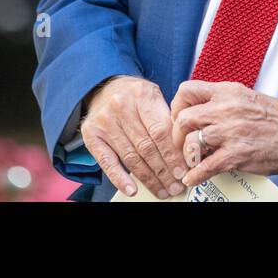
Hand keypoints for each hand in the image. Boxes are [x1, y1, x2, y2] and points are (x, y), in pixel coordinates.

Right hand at [80, 75, 187, 199]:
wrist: (105, 87)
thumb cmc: (136, 96)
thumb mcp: (154, 96)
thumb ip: (168, 118)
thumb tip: (186, 150)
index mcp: (142, 94)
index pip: (160, 131)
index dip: (172, 155)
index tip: (183, 172)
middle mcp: (121, 107)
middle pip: (146, 147)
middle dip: (163, 171)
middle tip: (175, 186)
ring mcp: (104, 121)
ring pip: (130, 157)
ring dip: (148, 178)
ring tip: (162, 191)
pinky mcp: (91, 135)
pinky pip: (106, 161)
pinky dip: (119, 178)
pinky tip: (131, 190)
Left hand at [170, 81, 277, 186]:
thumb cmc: (275, 117)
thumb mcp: (246, 96)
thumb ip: (222, 100)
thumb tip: (199, 109)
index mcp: (227, 92)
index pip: (188, 90)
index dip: (177, 105)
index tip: (178, 117)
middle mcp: (226, 109)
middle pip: (184, 118)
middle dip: (177, 134)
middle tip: (180, 143)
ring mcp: (230, 132)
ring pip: (191, 142)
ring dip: (187, 155)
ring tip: (190, 160)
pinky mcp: (236, 155)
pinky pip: (204, 167)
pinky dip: (194, 175)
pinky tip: (192, 178)